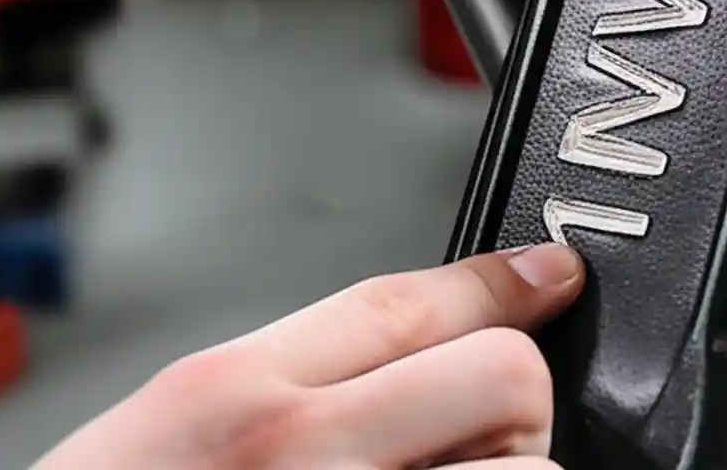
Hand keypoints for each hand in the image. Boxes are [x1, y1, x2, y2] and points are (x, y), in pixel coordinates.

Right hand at [34, 244, 584, 469]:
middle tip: (478, 432)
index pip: (410, 304)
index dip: (500, 282)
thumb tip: (416, 337)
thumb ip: (294, 370)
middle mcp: (303, 460)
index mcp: (239, 398)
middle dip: (510, 402)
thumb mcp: (175, 423)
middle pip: (504, 379)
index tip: (552, 275)